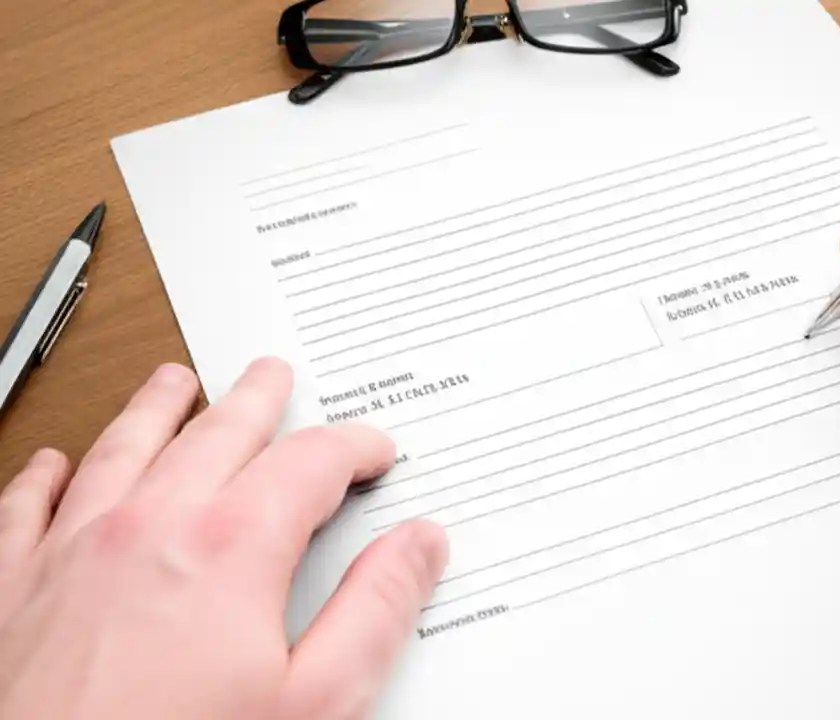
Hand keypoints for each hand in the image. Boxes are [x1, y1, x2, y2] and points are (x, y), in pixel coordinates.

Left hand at [0, 359, 446, 718]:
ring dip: (155, 409)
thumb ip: (374, 613)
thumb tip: (418, 547)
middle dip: (255, 400)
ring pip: (121, 449)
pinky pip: (25, 505)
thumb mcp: (315, 704)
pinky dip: (44, 475)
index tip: (372, 449)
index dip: (351, 447)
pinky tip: (52, 463)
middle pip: (215, 435)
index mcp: (229, 549)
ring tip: (175, 382)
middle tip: (272, 374)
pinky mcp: (8, 590)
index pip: (308, 464)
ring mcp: (68, 553)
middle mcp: (146, 529)